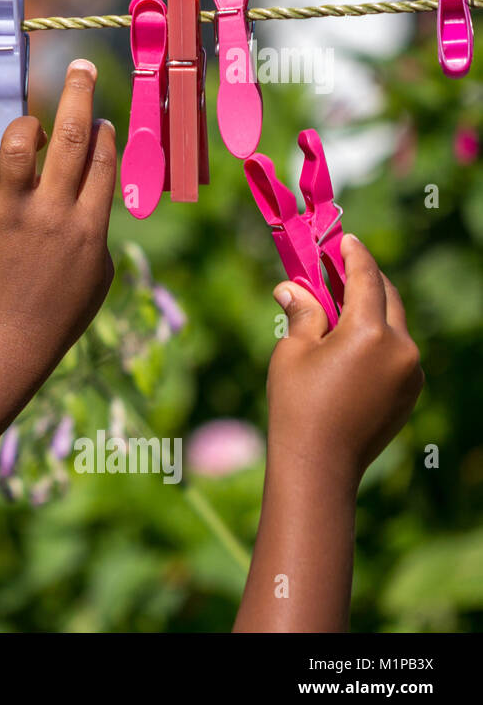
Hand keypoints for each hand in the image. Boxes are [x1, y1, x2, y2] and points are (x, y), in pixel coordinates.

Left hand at [0, 60, 115, 388]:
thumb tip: (95, 191)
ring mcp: (15, 212)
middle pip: (72, 136)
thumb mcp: (98, 273)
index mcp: (91, 225)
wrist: (8, 337)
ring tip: (29, 128)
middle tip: (81, 67)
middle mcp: (55, 212)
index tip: (102, 120)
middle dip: (79, 93)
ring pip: (20, 144)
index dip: (104, 132)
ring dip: (26, 126)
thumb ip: (97, 227)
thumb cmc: (58, 310)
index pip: (103, 160)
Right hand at [267, 234, 423, 489]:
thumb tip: (293, 287)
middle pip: (389, 298)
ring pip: (395, 326)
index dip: (354, 255)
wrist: (319, 465)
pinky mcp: (410, 392)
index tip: (344, 239)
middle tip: (337, 269)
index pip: (367, 278)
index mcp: (370, 333)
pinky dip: (378, 339)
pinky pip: (397, 353)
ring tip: (337, 309)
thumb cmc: (296, 404)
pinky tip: (348, 345)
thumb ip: (303, 313)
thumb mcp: (292, 352)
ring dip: (371, 311)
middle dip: (365, 280)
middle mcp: (401, 348)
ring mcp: (411, 372)